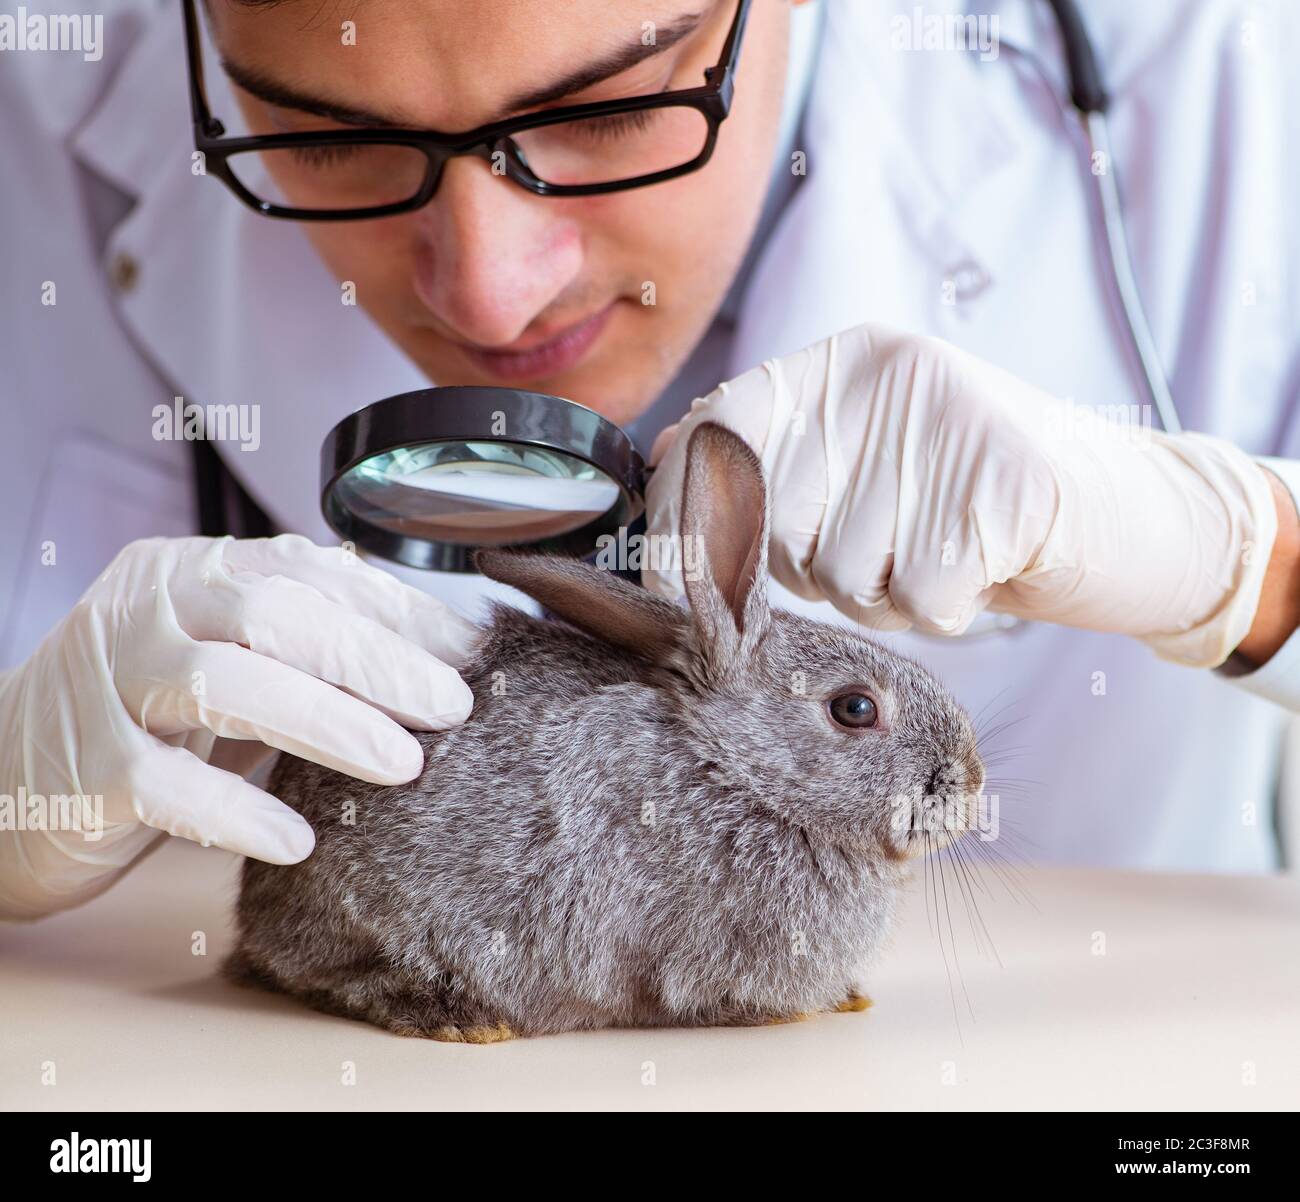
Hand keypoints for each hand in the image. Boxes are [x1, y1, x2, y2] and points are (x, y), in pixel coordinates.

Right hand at [0, 534, 476, 918]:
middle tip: (451, 707)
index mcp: (194, 571)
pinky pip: (165, 786)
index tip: (467, 651)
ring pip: (225, 684)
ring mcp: (107, 682)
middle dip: (375, 661)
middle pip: (273, 615)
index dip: (395, 608)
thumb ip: (308, 647)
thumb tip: (440, 655)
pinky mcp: (79, 766)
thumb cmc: (147, 716)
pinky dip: (239, 811)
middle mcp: (147, 609)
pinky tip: (299, 838)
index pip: (308, 569)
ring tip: (403, 764)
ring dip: (327, 723)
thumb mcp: (228, 659)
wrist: (5, 776)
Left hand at [646, 324, 1276, 666]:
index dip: (681, 508)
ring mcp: (952, 423)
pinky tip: (978, 572)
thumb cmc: (971, 504)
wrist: (1131, 513)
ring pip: (842, 569)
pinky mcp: (1011, 485)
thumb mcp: (865, 466)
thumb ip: (775, 461)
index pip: (719, 425)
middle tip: (875, 557)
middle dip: (806, 570)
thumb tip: (664, 461)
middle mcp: (890, 376)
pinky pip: (917, 597)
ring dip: (880, 595)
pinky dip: (941, 611)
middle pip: (773, 518)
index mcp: (845, 364)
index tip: (667, 576)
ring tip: (936, 556)